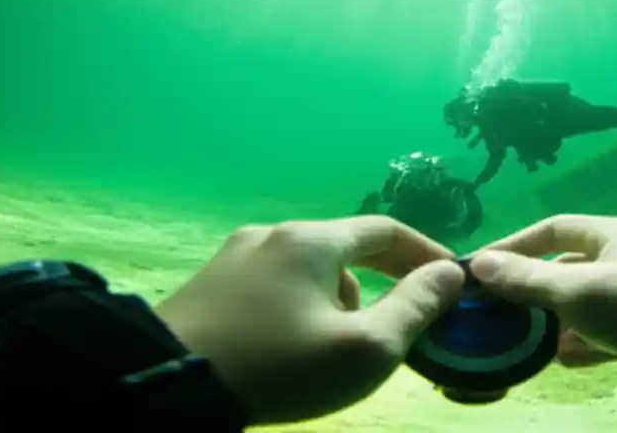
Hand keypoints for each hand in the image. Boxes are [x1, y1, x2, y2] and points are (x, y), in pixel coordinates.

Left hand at [155, 216, 464, 424]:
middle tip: (409, 309)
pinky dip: (301, 305)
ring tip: (344, 344)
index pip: (384, 229)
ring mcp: (232, 258)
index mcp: (312, 240)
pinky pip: (271, 285)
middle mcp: (271, 234)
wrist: (166, 387)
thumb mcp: (365, 349)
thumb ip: (415, 308)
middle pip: (344, 246)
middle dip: (383, 277)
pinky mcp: (207, 288)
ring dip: (339, 297)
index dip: (423, 253)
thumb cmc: (278, 368)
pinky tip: (293, 345)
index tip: (450, 280)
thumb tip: (449, 274)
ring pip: (306, 268)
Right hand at [469, 214, 616, 385]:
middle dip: (537, 290)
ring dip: (562, 321)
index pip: (553, 228)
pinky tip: (570, 360)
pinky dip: (591, 340)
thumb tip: (479, 263)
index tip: (480, 269)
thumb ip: (531, 281)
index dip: (514, 246)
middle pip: (572, 265)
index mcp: (616, 232)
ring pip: (593, 301)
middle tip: (504, 316)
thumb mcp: (583, 292)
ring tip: (530, 344)